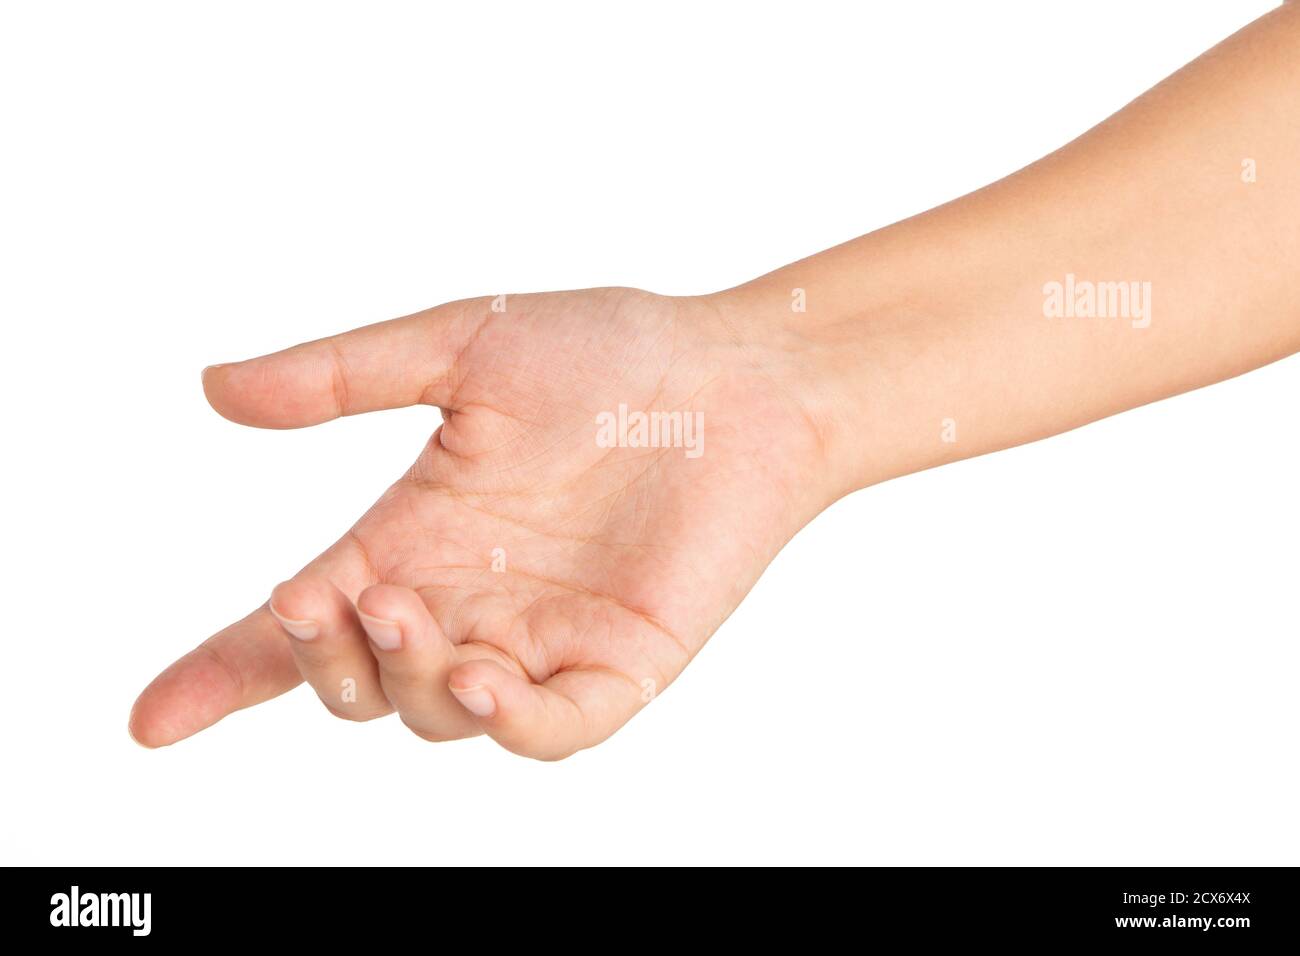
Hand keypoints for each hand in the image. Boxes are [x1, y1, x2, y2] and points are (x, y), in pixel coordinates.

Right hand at [129, 287, 840, 758]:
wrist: (738, 371)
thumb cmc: (609, 352)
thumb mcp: (459, 348)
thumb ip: (341, 375)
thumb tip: (213, 389)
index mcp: (416, 536)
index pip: (302, 624)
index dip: (224, 673)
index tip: (150, 719)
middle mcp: (469, 601)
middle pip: (360, 684)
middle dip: (322, 663)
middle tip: (330, 600)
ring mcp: (544, 640)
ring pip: (440, 713)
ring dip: (405, 679)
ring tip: (404, 611)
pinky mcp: (622, 667)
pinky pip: (553, 732)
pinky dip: (510, 725)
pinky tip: (490, 677)